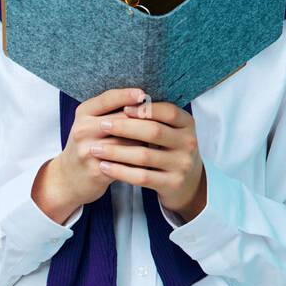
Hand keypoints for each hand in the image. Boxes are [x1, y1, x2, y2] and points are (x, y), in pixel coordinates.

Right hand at [31, 87, 150, 223]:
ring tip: (161, 140)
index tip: (144, 94)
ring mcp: (89, 150)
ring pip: (128, 141)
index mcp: (83, 113)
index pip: (108, 98)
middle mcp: (83, 129)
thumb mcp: (91, 123)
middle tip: (163, 120)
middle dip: (144, 120)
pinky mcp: (97, 170)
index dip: (127, 95)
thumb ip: (111, 111)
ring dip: (146, 141)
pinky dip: (141, 160)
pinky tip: (152, 159)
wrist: (68, 179)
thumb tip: (146, 100)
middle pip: (122, 119)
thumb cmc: (88, 145)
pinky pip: (127, 162)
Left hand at [90, 98, 206, 219]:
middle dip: (125, 127)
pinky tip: (105, 166)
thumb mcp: (171, 130)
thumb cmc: (170, 148)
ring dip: (116, 151)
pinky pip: (141, 177)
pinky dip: (120, 171)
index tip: (123, 108)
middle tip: (102, 125)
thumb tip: (125, 102)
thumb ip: (154, 117)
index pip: (168, 111)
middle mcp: (189, 143)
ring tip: (96, 148)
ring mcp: (182, 164)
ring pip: (144, 156)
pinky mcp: (172, 183)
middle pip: (154, 131)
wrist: (187, 181)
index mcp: (188, 124)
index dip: (145, 109)